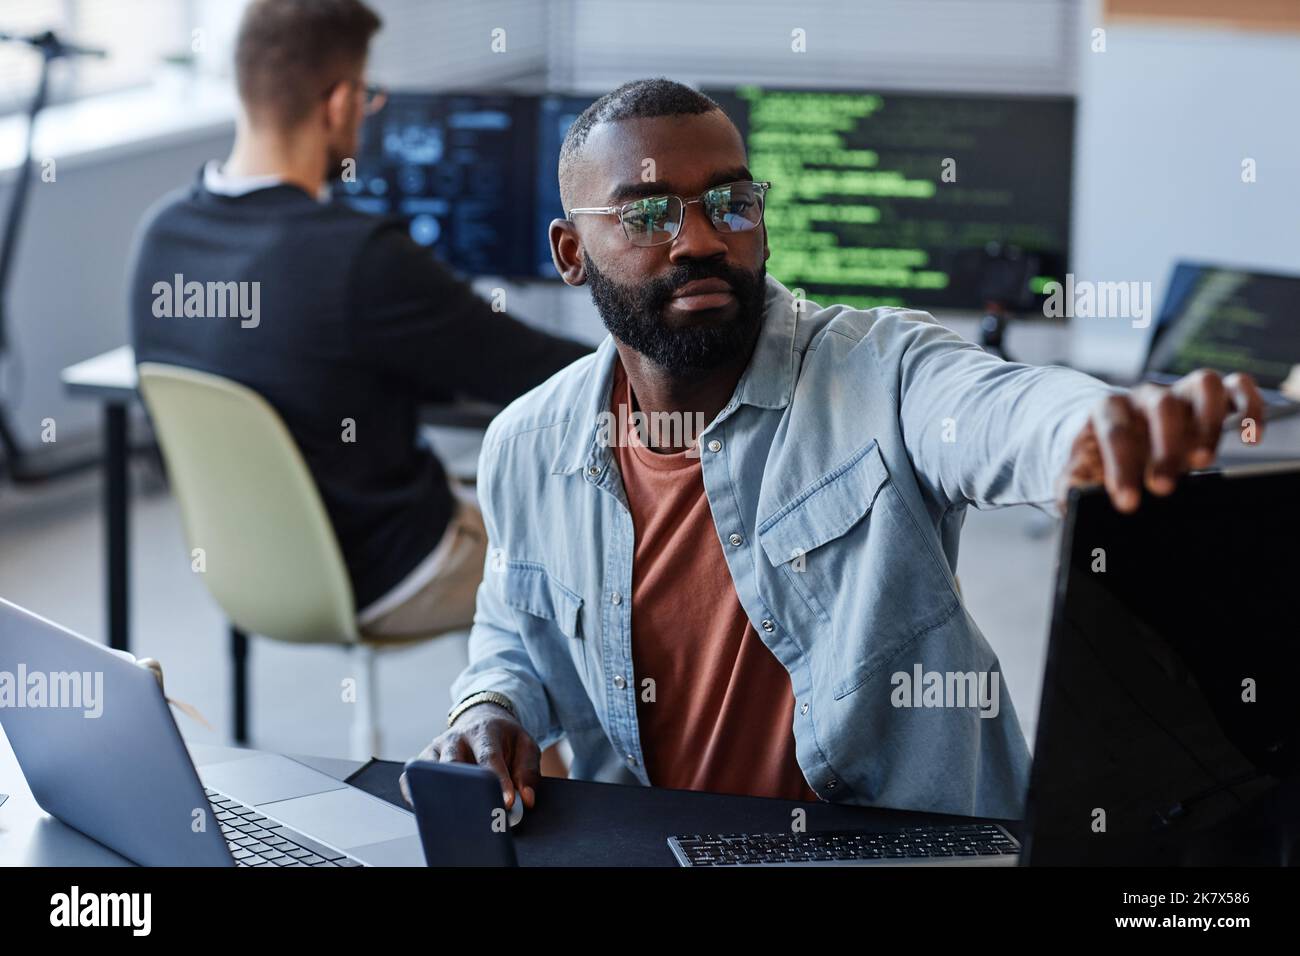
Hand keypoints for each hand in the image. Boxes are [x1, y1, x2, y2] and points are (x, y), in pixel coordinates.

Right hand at [399, 703, 540, 810]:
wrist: (483, 720)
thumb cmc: (504, 739)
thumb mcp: (525, 747)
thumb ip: (528, 773)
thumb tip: (525, 801)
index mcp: (484, 731)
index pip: (489, 757)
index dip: (498, 780)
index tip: (506, 802)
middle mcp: (456, 738)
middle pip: (453, 763)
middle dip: (466, 788)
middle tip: (480, 813)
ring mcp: (436, 749)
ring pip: (431, 772)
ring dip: (442, 795)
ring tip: (457, 817)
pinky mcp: (422, 762)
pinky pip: (410, 781)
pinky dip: (416, 797)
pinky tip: (432, 811)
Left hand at [1058, 369, 1263, 512]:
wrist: (1120, 440)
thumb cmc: (1101, 458)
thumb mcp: (1080, 471)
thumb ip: (1072, 482)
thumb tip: (1073, 499)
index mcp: (1109, 409)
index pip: (1114, 428)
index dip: (1121, 465)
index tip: (1127, 502)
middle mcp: (1147, 397)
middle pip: (1161, 405)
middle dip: (1165, 448)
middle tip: (1164, 488)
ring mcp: (1182, 394)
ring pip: (1204, 385)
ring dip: (1208, 422)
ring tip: (1202, 461)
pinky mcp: (1213, 399)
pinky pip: (1239, 388)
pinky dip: (1250, 407)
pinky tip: (1251, 438)